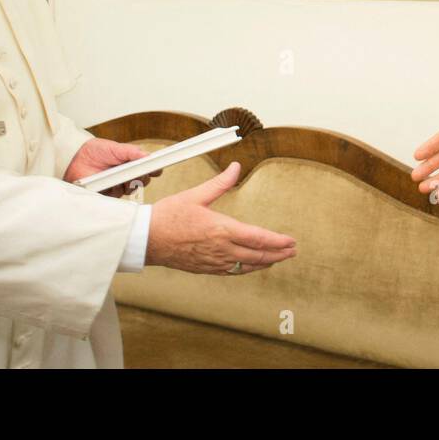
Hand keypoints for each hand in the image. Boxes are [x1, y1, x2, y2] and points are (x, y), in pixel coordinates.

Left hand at [63, 137, 160, 197]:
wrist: (75, 158)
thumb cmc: (95, 150)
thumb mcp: (116, 148)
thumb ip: (133, 152)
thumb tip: (148, 156)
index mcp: (130, 163)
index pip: (146, 168)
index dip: (153, 170)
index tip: (157, 169)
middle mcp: (126, 175)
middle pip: (143, 180)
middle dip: (143, 177)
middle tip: (139, 173)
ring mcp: (117, 185)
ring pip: (132, 189)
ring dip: (130, 184)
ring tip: (124, 178)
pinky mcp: (108, 193)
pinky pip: (118, 196)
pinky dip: (117, 190)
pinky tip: (114, 184)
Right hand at [145, 162, 297, 275]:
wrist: (146, 239)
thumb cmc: (168, 216)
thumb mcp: (196, 195)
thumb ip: (220, 183)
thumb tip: (236, 167)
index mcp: (221, 230)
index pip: (257, 238)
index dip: (277, 241)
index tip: (291, 241)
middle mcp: (220, 249)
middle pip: (257, 255)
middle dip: (278, 254)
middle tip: (292, 251)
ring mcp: (214, 262)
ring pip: (246, 266)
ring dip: (265, 263)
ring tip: (279, 259)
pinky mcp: (206, 268)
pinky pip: (232, 272)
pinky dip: (247, 269)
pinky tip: (252, 266)